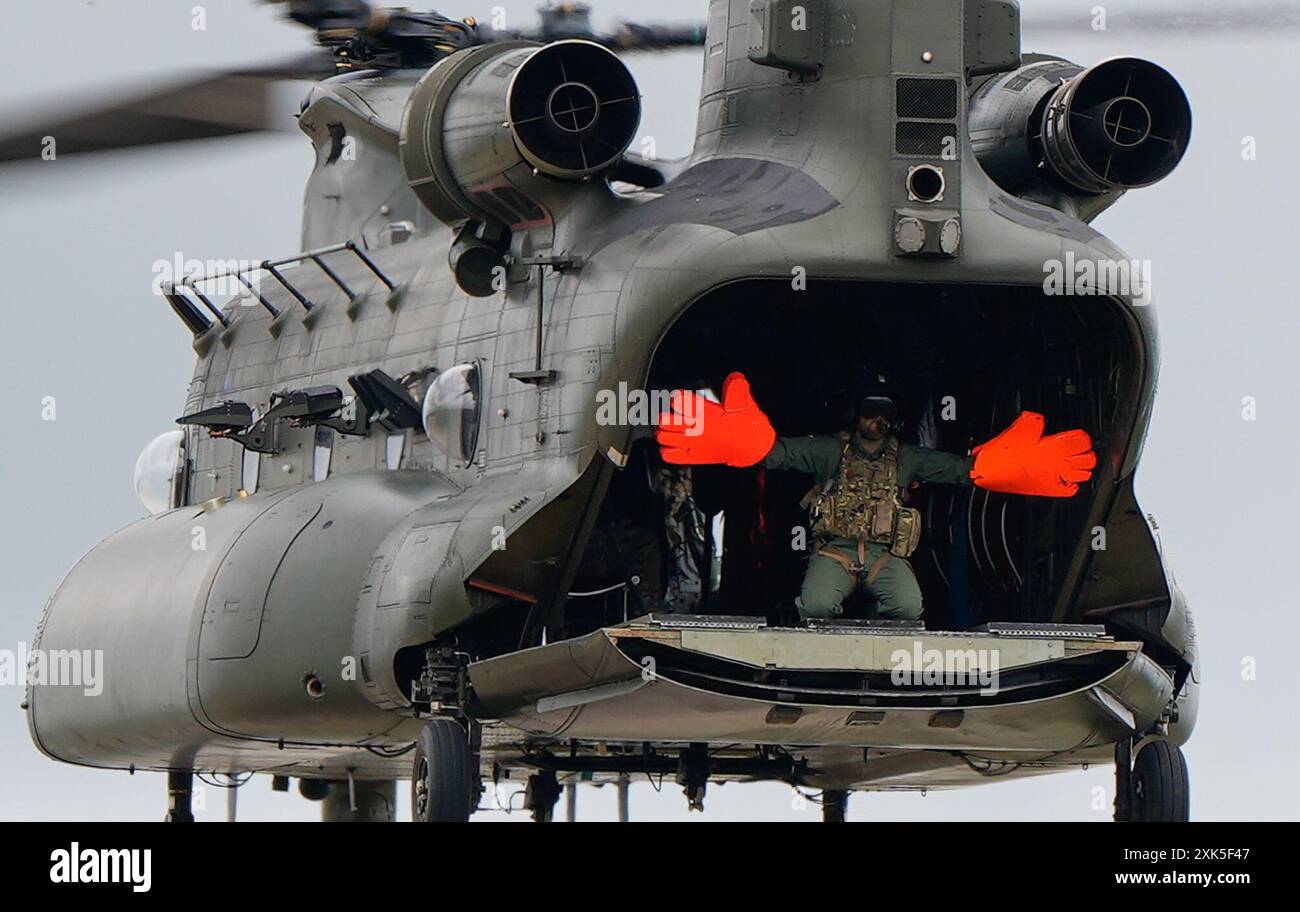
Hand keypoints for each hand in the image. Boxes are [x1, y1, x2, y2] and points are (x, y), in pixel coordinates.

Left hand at [655, 372, 775, 466]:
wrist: (751, 448)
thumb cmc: (746, 425)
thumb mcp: (743, 402)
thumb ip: (736, 387)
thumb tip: (734, 377)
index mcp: (705, 412)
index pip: (679, 401)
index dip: (676, 398)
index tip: (677, 398)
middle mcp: (695, 428)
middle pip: (665, 420)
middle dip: (665, 416)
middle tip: (669, 415)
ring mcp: (692, 443)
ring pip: (664, 437)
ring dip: (662, 432)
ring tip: (666, 429)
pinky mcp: (693, 458)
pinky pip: (669, 455)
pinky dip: (666, 450)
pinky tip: (670, 446)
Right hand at [970, 411, 1096, 496]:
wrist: (990, 473)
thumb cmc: (1003, 454)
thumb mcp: (1018, 428)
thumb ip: (1035, 421)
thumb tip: (1041, 420)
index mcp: (1053, 446)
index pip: (1081, 441)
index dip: (1083, 437)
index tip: (1080, 436)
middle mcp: (1057, 462)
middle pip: (1088, 459)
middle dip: (1088, 453)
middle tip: (1083, 449)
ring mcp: (1054, 477)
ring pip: (1083, 474)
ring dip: (1084, 467)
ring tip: (1080, 462)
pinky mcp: (1048, 489)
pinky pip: (1070, 488)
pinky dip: (1074, 483)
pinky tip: (1070, 478)